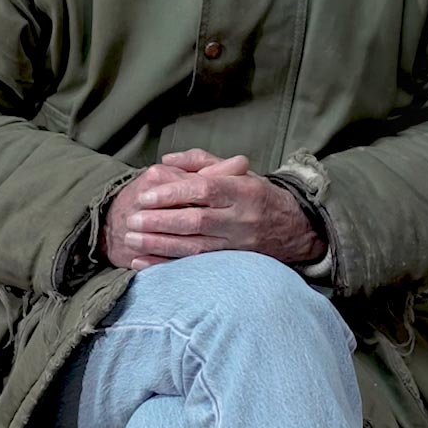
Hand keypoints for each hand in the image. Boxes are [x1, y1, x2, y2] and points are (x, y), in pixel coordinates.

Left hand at [107, 150, 324, 269]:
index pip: (205, 190)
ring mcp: (237, 243)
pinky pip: (195, 266)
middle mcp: (241, 218)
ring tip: (131, 239)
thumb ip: (201, 161)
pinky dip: (166, 265)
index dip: (173, 193)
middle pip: (196, 221)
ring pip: (194, 247)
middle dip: (160, 221)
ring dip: (159, 245)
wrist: (295, 228)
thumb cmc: (257, 194)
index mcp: (243, 190)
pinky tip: (142, 263)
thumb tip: (165, 161)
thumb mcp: (238, 170)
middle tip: (132, 219)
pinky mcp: (231, 262)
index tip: (146, 195)